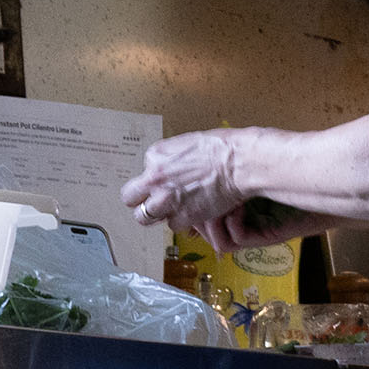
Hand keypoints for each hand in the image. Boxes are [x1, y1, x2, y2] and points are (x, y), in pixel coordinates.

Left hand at [121, 128, 267, 239]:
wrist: (239, 162)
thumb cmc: (223, 149)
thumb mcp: (188, 143)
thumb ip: (174, 159)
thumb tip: (175, 168)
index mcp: (155, 155)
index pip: (145, 172)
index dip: (158, 179)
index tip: (169, 181)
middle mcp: (154, 178)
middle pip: (129, 197)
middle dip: (140, 200)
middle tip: (151, 203)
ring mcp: (165, 199)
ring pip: (144, 217)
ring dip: (156, 216)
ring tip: (170, 213)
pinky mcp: (181, 217)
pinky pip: (172, 225)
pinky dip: (183, 222)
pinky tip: (193, 213)